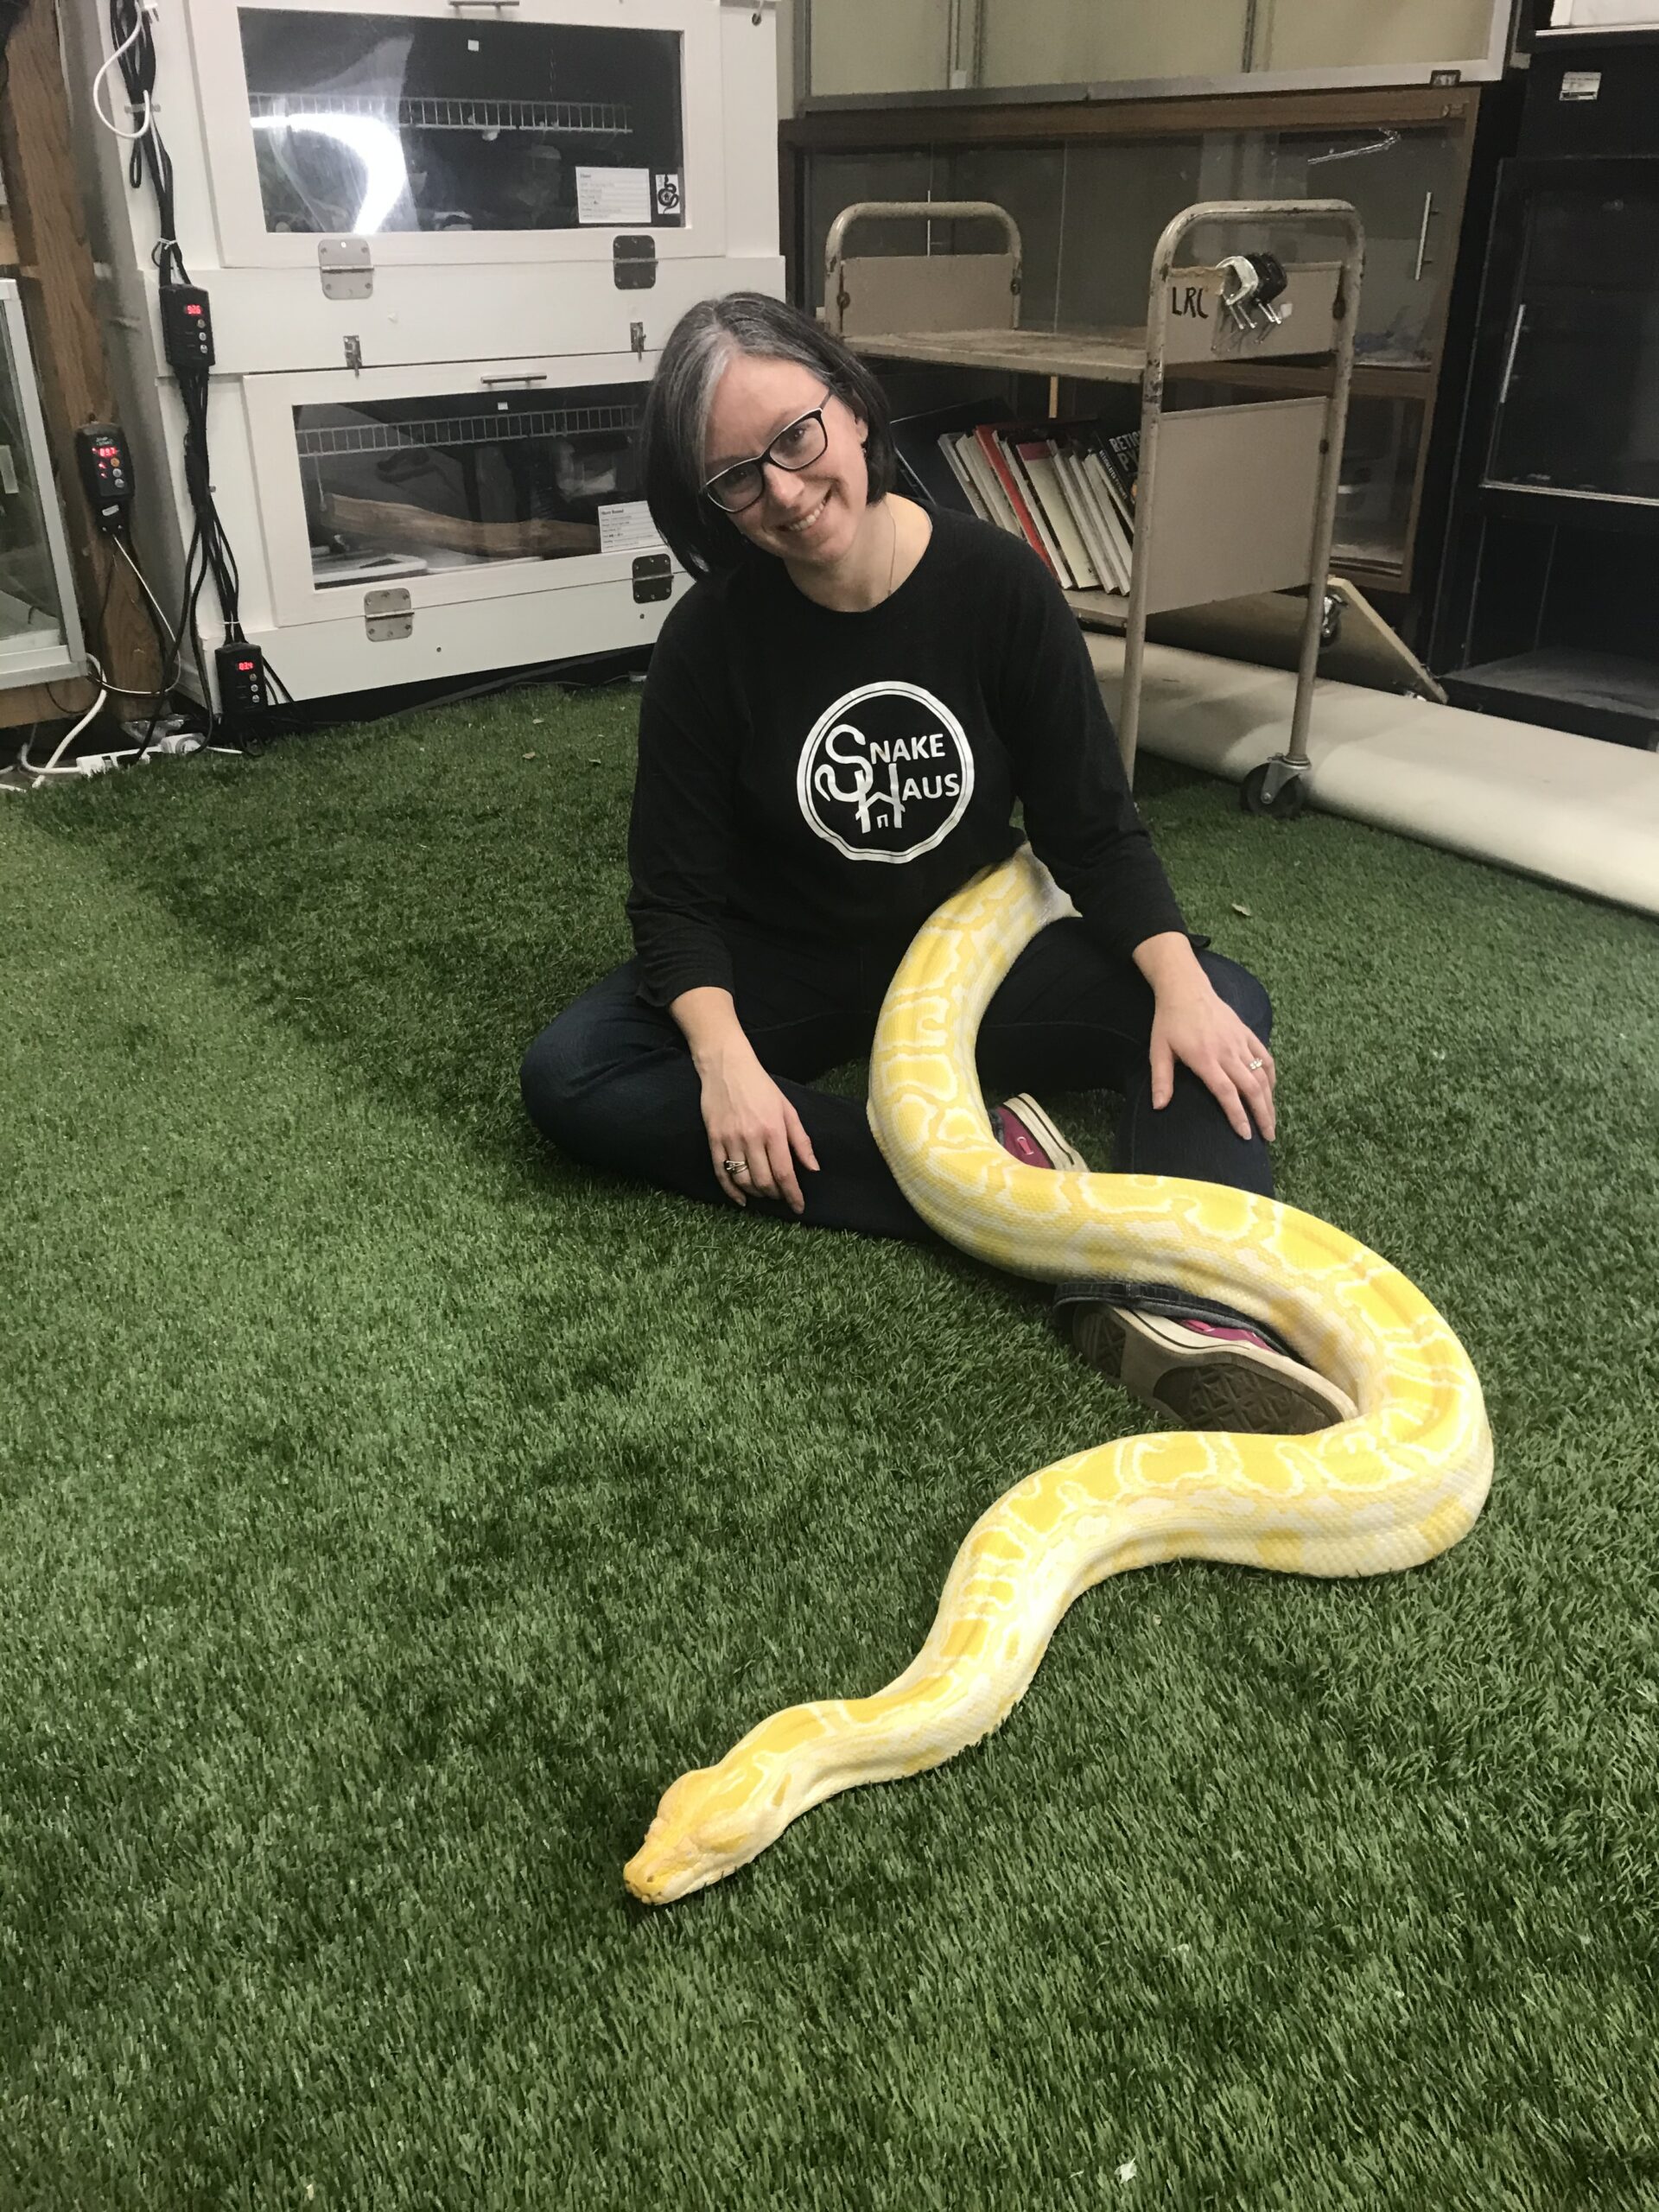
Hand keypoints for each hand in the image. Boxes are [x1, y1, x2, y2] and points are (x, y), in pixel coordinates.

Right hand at [697, 1041, 820, 1213]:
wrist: (726, 1066)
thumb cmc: (761, 1086)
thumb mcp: (788, 1109)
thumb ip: (801, 1140)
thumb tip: (813, 1168)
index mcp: (774, 1130)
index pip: (785, 1172)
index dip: (793, 1194)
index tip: (799, 1207)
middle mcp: (751, 1137)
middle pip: (764, 1181)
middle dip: (775, 1195)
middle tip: (781, 1196)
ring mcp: (730, 1139)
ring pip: (743, 1180)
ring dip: (756, 1193)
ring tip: (764, 1193)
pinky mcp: (713, 1139)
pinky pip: (721, 1172)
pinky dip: (731, 1191)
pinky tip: (741, 1199)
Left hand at [1148, 977, 1276, 1141]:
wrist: (1186, 989)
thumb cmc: (1169, 1022)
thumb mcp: (1158, 1050)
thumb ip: (1161, 1079)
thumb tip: (1159, 1107)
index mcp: (1205, 1058)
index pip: (1226, 1092)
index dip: (1237, 1115)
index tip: (1246, 1134)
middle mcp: (1226, 1051)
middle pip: (1251, 1088)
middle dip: (1262, 1115)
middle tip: (1268, 1137)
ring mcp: (1239, 1041)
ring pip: (1261, 1075)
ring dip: (1270, 1100)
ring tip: (1272, 1121)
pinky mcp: (1247, 1033)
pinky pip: (1264, 1057)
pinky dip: (1271, 1076)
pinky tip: (1271, 1091)